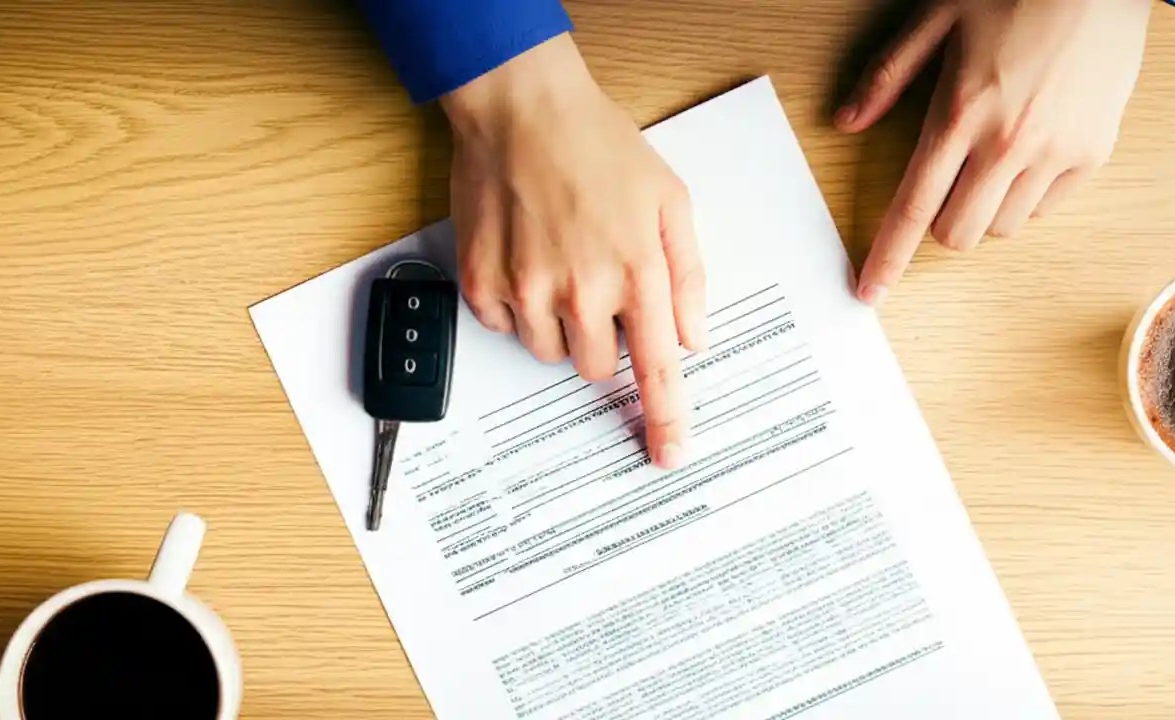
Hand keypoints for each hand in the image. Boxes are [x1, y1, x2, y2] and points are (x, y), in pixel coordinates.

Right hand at [441, 34, 707, 468]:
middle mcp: (580, 289)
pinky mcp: (482, 282)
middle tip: (598, 287)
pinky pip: (503, 327)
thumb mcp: (670, 200)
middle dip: (602, 341)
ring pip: (548, 352)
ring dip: (558, 325)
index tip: (669, 455)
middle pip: (595, 367)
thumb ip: (687, 276)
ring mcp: (525, 288)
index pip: (657, 367)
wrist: (521, 109)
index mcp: (636, 271)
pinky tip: (525, 257)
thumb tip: (693, 338)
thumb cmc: (598, 146)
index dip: (665, 418)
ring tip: (559, 263)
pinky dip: (517, 306)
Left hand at [837, 0, 1151, 303]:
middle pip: (957, 234)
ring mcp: (1055, 152)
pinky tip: (1027, 153)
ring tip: (990, 160)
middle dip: (940, 223)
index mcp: (958, 115)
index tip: (868, 292)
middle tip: (946, 184)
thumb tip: (846, 122)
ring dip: (984, 210)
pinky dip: (1027, 197)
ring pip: (1002, 228)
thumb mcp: (936, 17)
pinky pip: (1046, 208)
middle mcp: (1007, 144)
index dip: (886, 258)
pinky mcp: (1093, 152)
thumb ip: (887, 76)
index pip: (912, 208)